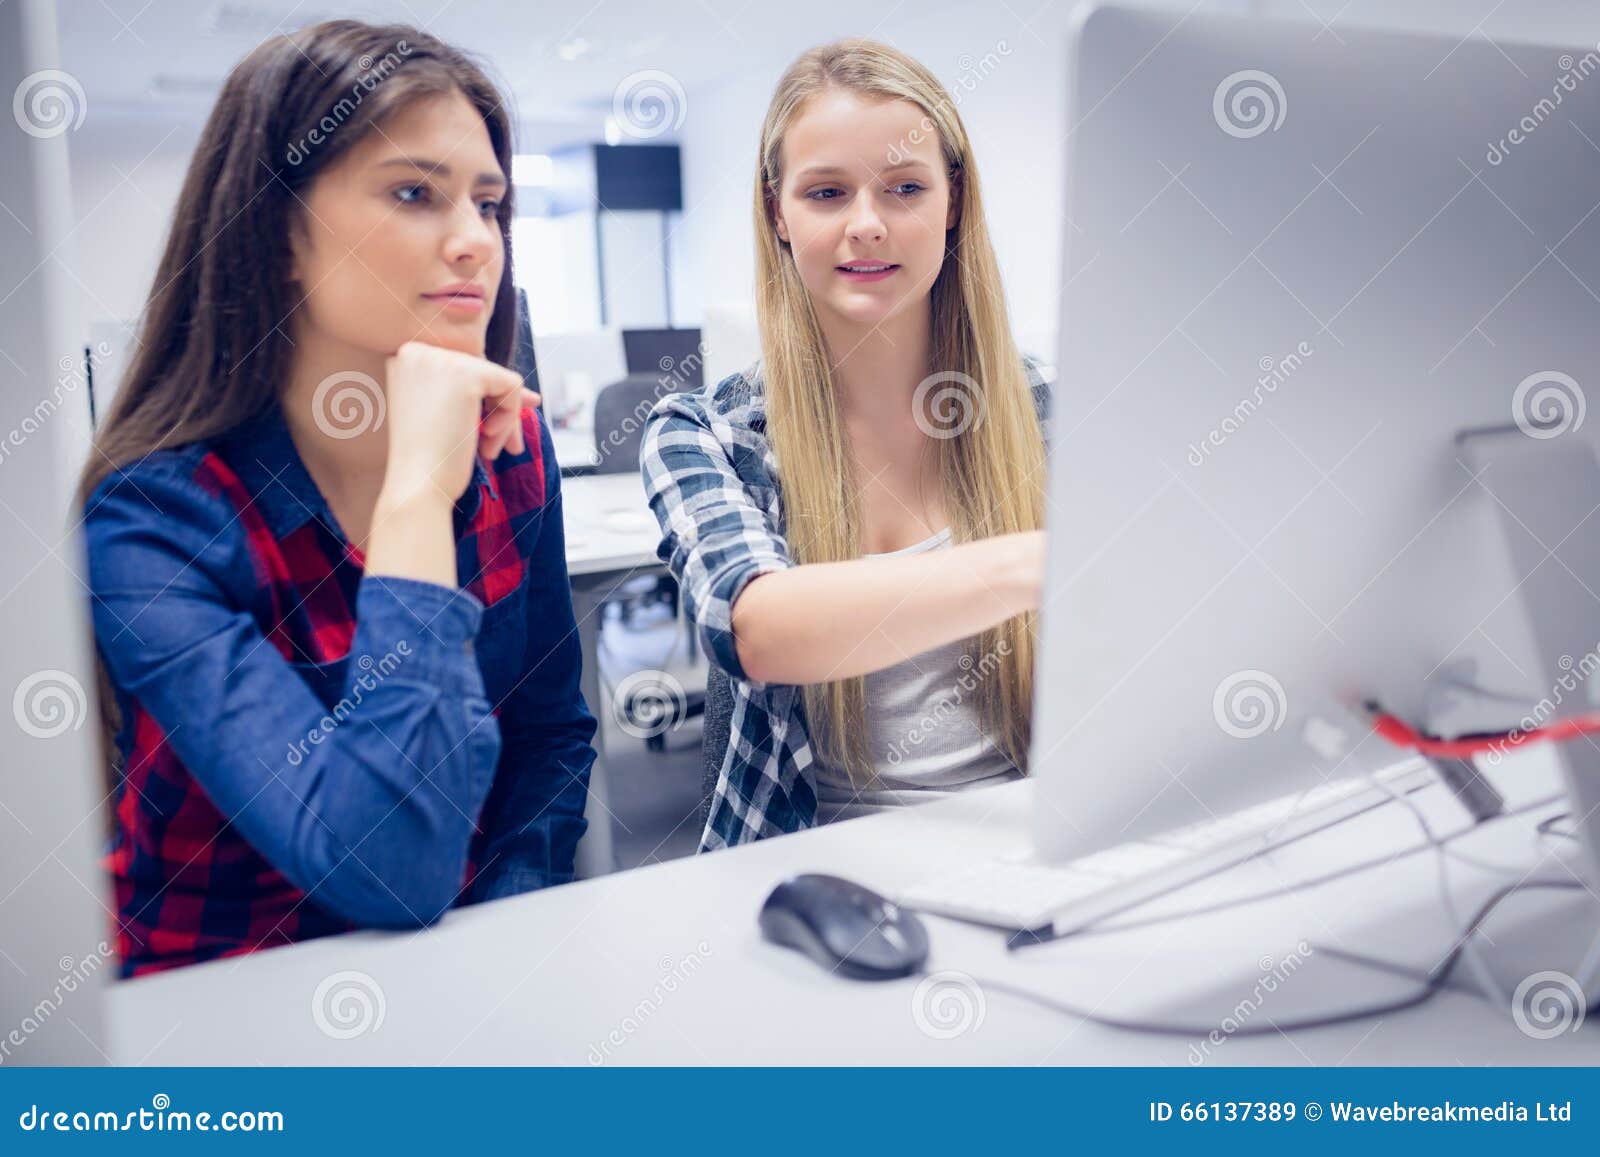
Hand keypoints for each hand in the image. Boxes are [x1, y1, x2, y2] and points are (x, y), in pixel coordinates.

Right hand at [379, 341, 539, 505]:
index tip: (490, 432)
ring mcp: (440, 359)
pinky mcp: (466, 374)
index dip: (484, 401)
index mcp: (407, 360)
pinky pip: (512, 385)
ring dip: (505, 417)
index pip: (464, 369)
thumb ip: (483, 397)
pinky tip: (489, 441)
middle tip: (503, 448)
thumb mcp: (454, 419)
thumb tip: (534, 397)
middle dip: (499, 411)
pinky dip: (509, 416)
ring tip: (489, 450)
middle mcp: (419, 351)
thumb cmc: (431, 461)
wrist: (417, 486)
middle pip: (483, 371)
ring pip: (499, 378)